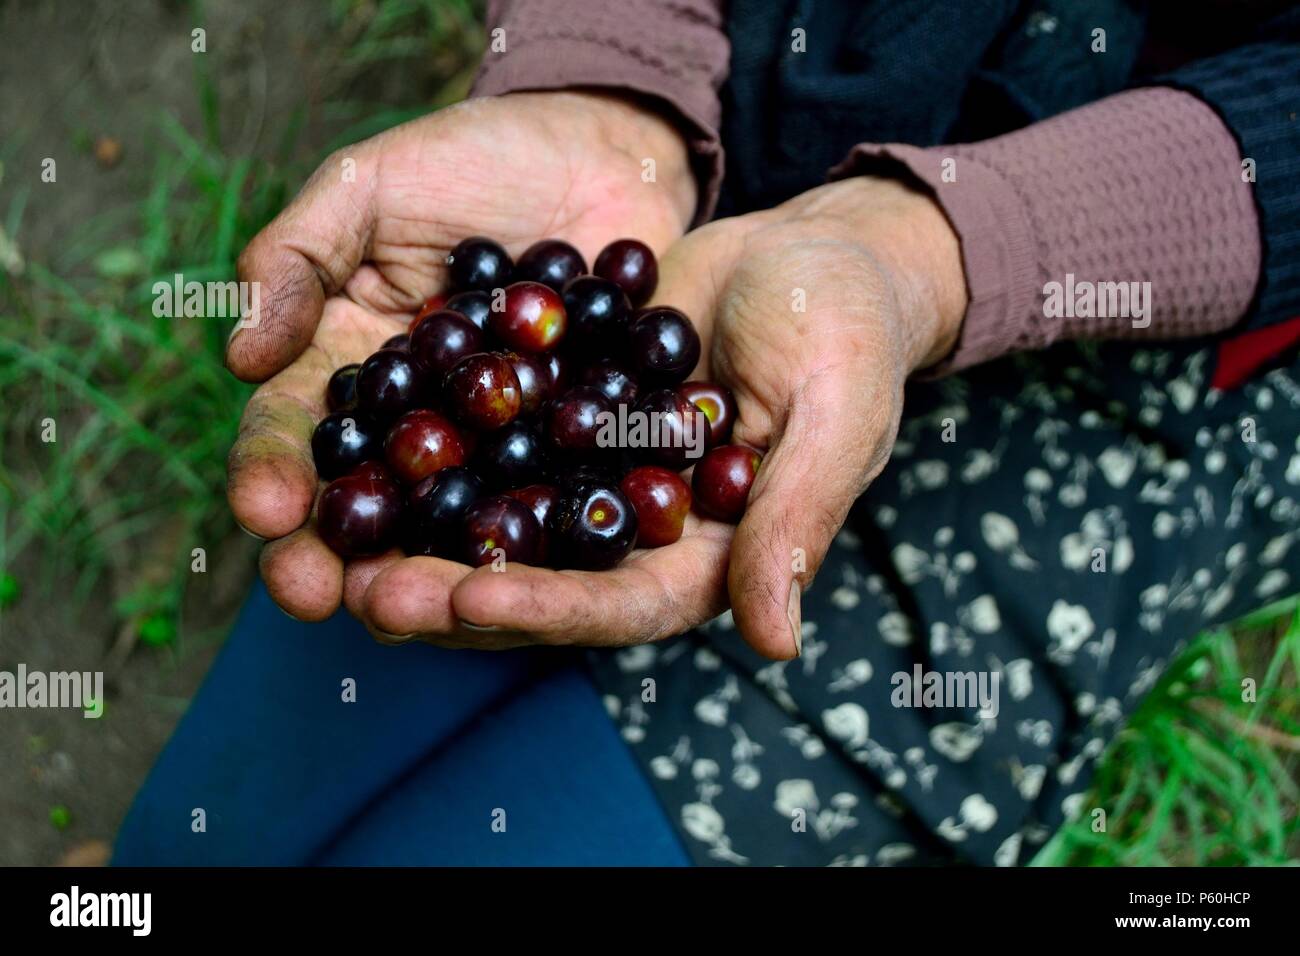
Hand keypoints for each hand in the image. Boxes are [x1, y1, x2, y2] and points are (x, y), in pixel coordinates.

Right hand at [227, 91, 696, 620]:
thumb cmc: (472, 159)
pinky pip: (555, 503)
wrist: (601, 155)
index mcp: (347, 369)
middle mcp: (415, 427)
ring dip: (428, 573)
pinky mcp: (574, 453)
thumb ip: (298, 257)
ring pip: (452, 525)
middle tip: (318, 599)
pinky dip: (541, 540)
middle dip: (335, 556)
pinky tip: (530, 577)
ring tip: (411, 613)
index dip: (270, 475)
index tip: (264, 512)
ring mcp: (496, 449)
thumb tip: (240, 355)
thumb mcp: (368, 187)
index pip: (292, 434)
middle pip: (365, 506)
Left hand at [352, 175, 966, 656]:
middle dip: (452, 592)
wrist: (811, 254)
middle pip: (537, 581)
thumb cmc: (845, 333)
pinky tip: (356, 449)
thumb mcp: (834, 417)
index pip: (620, 603)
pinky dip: (426, 450)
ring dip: (416, 538)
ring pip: (494, 521)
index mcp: (705, 555)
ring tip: (332, 544)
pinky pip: (485, 439)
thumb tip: (775, 640)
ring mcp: (590, 476)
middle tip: (363, 592)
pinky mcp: (556, 417)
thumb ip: (796, 521)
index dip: (546, 608)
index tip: (470, 598)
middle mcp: (635, 532)